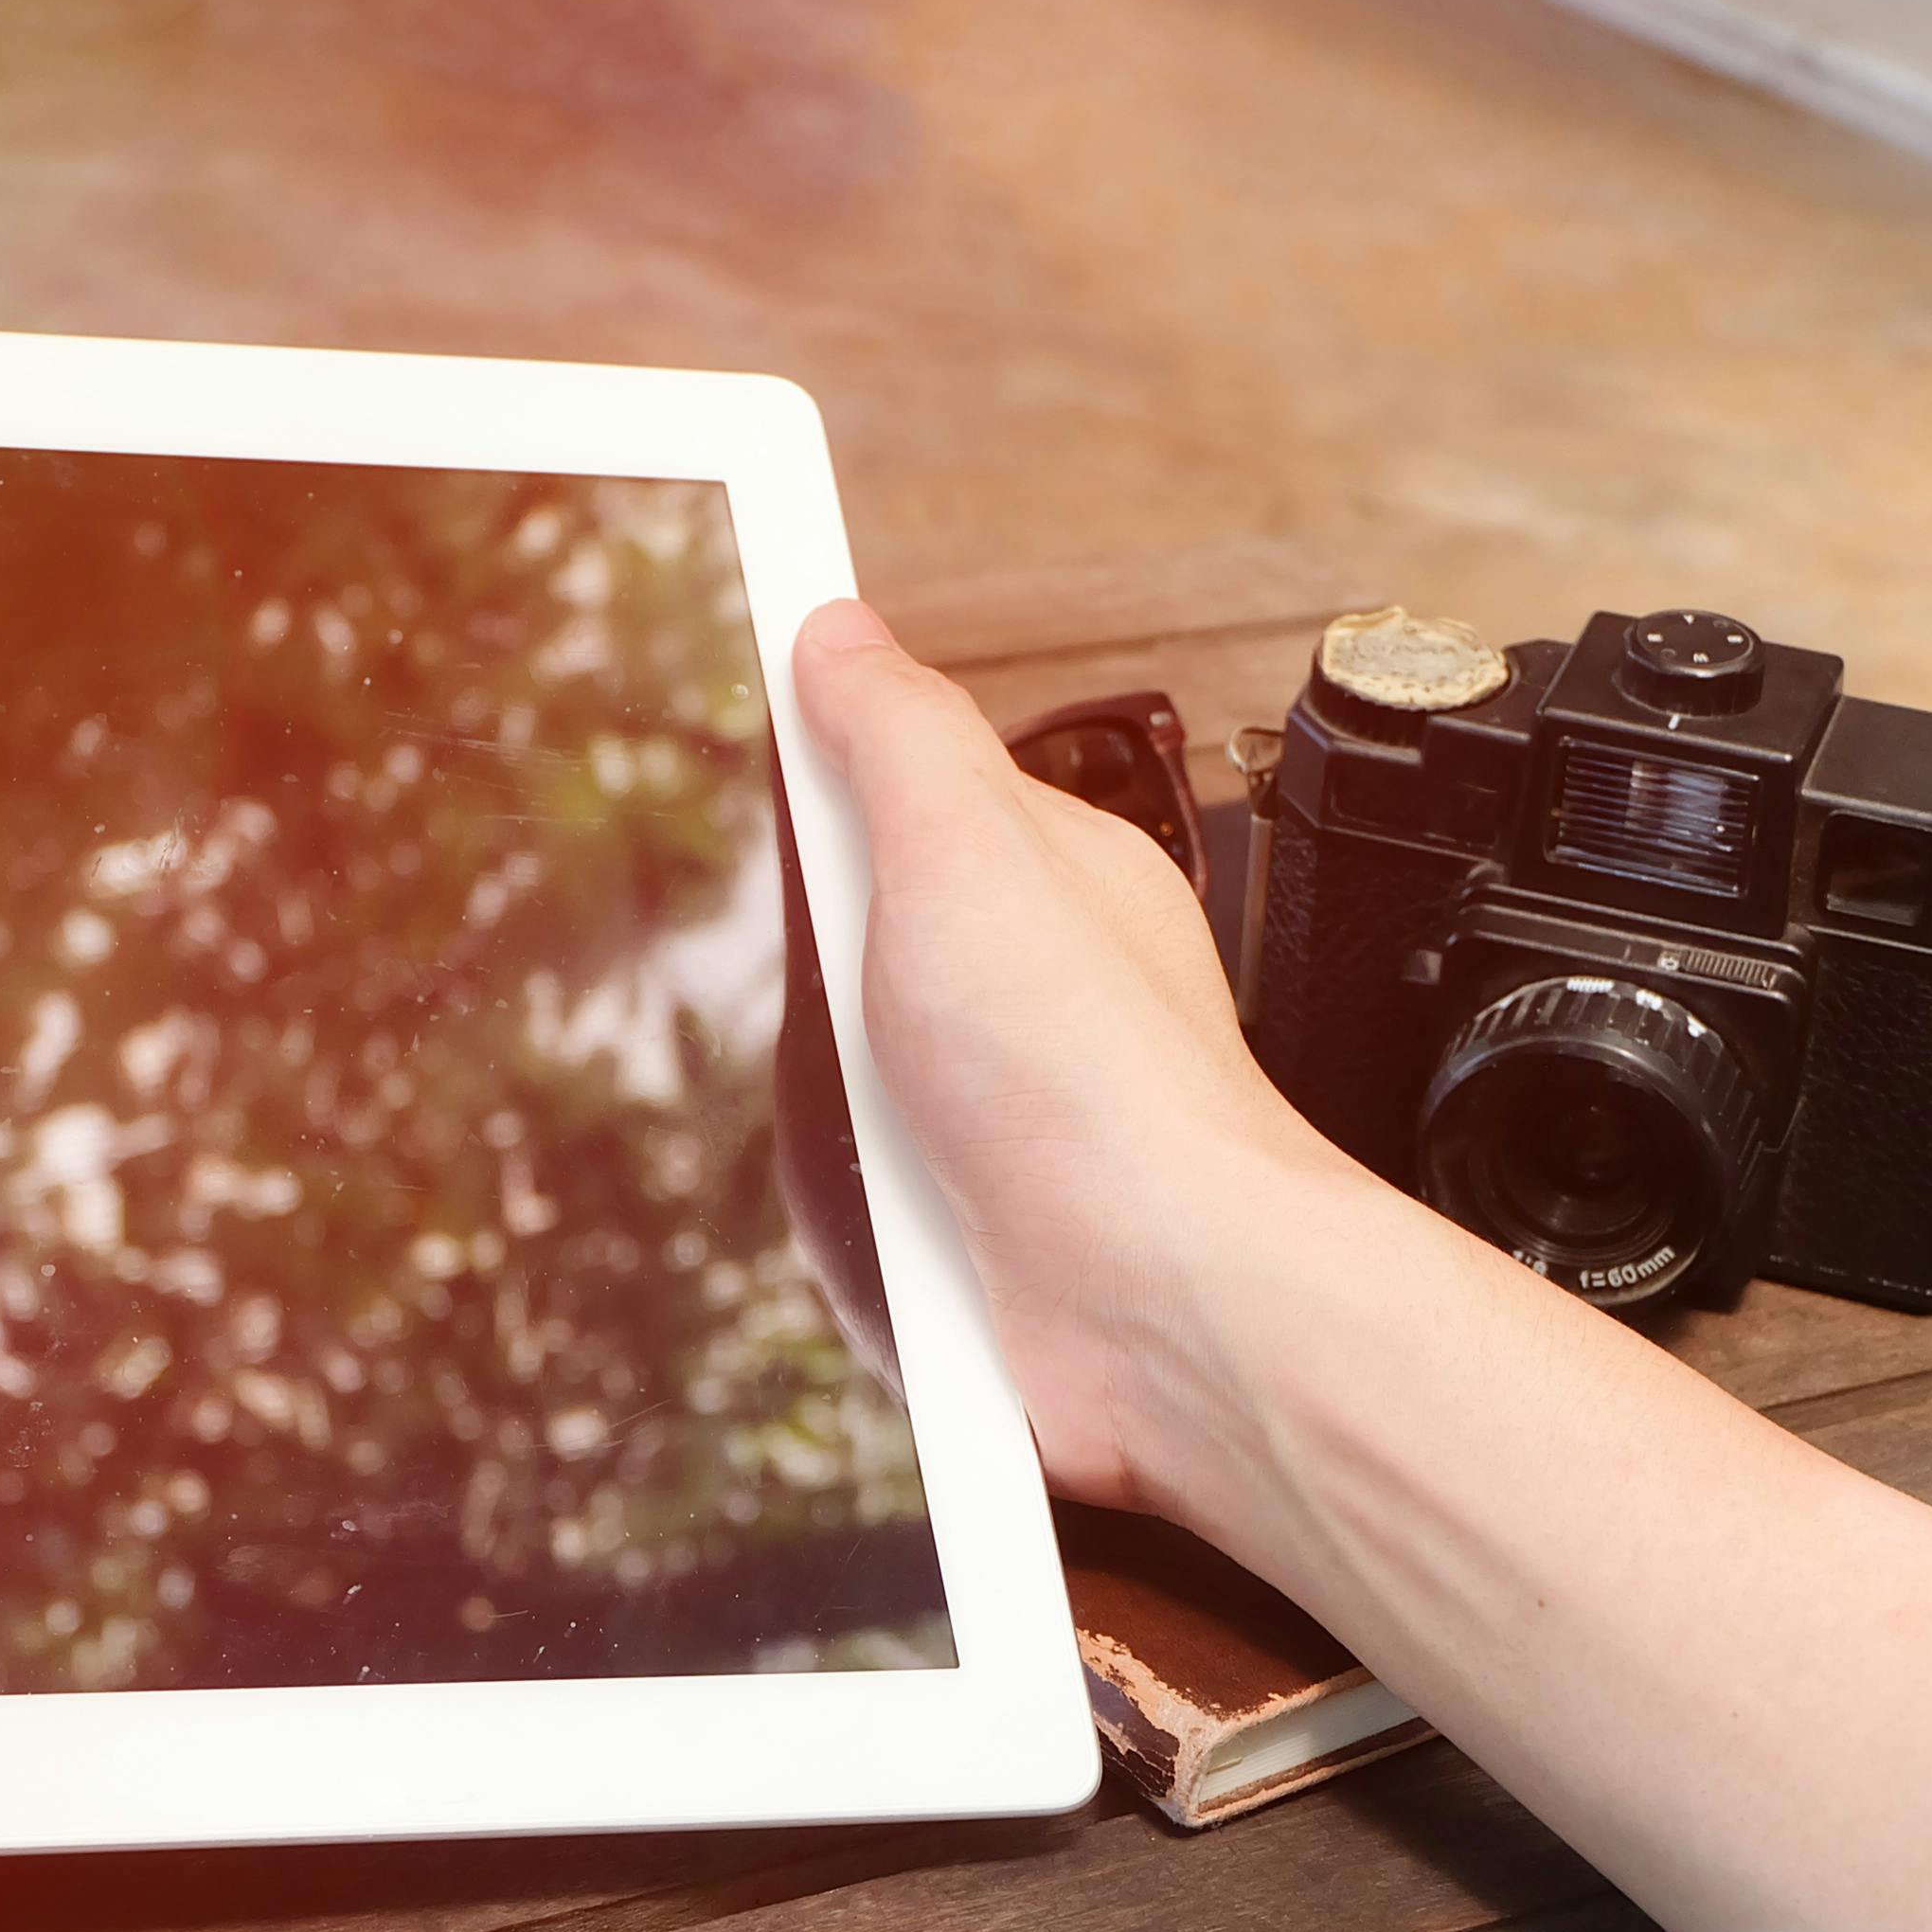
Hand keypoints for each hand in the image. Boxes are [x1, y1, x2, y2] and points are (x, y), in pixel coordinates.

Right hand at [791, 599, 1388, 1513]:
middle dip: (814, 1008)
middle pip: (846, 967)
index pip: (895, 800)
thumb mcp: (964, 848)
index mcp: (1045, 874)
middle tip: (859, 1018)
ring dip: (837, 1137)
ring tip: (893, 1144)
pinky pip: (866, 1219)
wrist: (1164, 1303)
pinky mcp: (984, 1234)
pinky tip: (902, 1232)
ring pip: (844, 1104)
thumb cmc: (1096, 1079)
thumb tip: (839, 628)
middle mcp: (1035, 993)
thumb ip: (897, 734)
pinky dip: (862, 1237)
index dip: (817, 808)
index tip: (766, 810)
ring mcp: (1011, 1118)